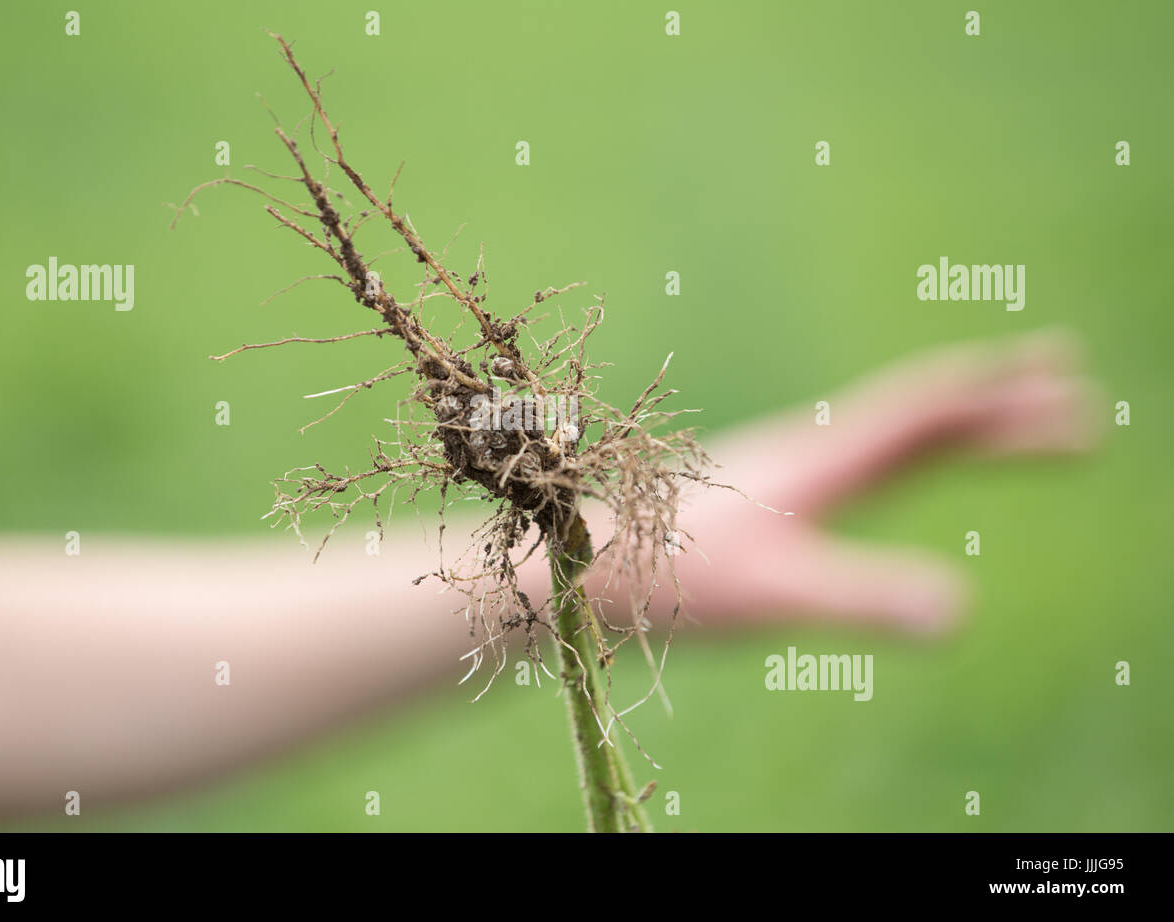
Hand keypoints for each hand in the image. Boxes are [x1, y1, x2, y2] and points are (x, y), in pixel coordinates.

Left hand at [667, 330, 1097, 632]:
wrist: (577, 562)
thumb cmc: (668, 578)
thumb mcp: (776, 595)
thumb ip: (861, 597)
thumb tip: (958, 610)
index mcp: (819, 461)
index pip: (928, 415)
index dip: (1001, 400)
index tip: (1066, 381)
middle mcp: (804, 448)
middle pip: (917, 414)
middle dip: (997, 404)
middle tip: (1067, 387)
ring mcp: (780, 464)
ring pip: (883, 429)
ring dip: (951, 421)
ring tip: (995, 418)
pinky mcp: (760, 488)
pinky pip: (855, 451)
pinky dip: (903, 445)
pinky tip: (890, 463)